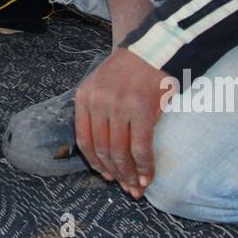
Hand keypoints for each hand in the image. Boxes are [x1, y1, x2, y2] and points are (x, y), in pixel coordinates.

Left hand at [75, 48, 177, 198]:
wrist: (153, 49)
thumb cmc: (130, 70)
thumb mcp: (101, 85)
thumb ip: (98, 111)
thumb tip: (107, 152)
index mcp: (84, 97)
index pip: (84, 139)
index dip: (96, 163)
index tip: (107, 176)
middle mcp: (97, 102)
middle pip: (102, 149)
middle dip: (115, 173)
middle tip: (126, 188)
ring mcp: (118, 106)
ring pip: (120, 152)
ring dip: (129, 174)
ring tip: (137, 187)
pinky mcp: (141, 109)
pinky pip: (140, 147)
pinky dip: (144, 167)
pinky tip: (147, 176)